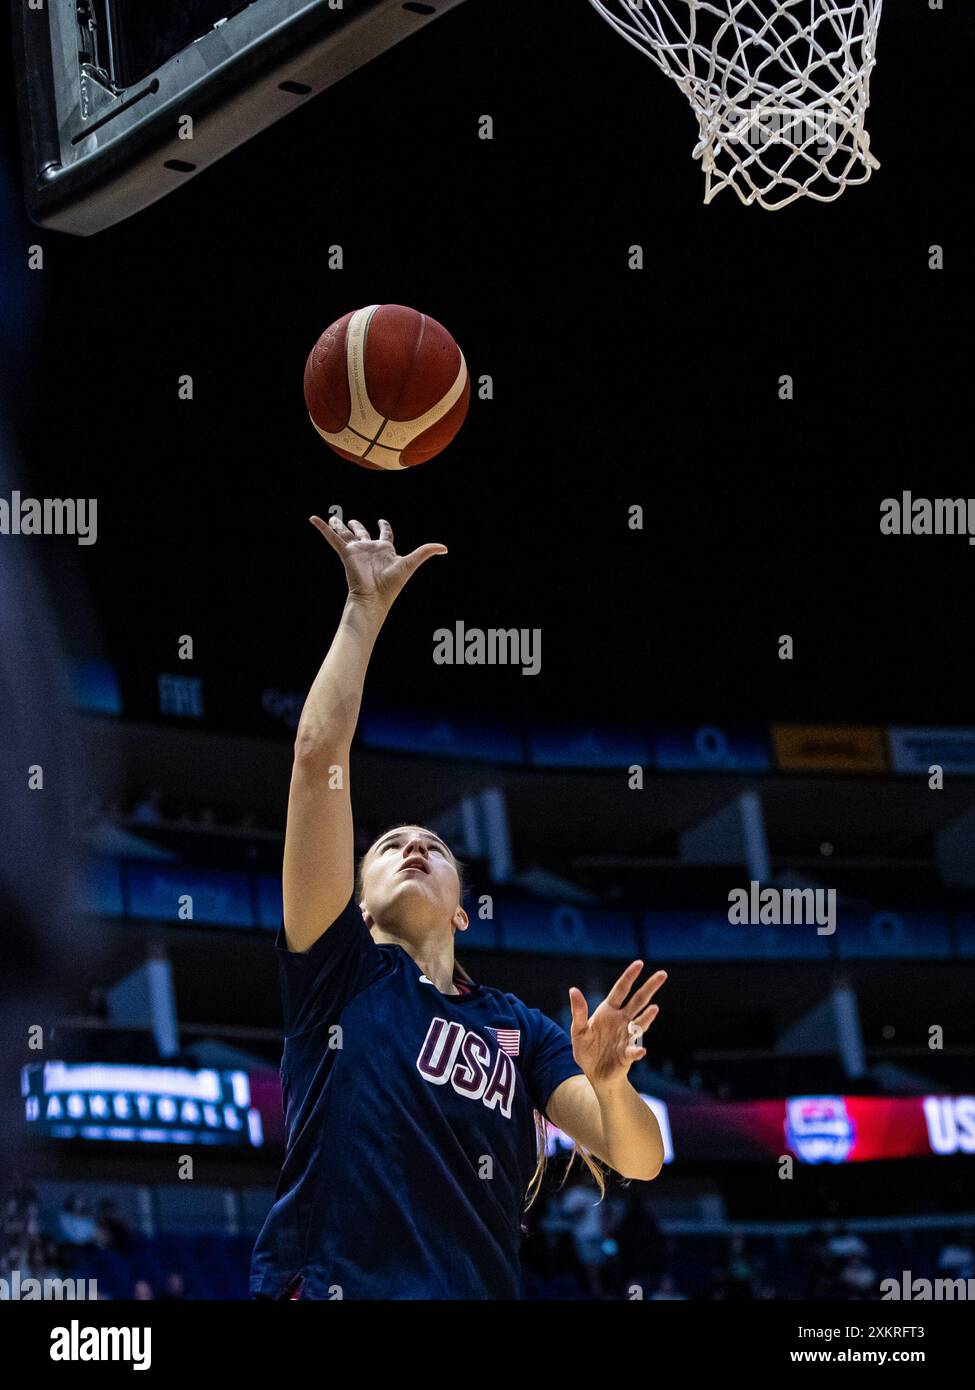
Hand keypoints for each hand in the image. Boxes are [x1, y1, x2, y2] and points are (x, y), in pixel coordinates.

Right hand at [310, 515, 445, 609]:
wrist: (374, 596)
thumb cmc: (392, 583)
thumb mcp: (411, 563)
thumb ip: (426, 552)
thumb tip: (445, 548)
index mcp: (384, 549)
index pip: (384, 534)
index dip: (384, 526)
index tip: (381, 520)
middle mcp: (369, 549)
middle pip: (361, 533)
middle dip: (356, 526)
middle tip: (349, 520)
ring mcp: (356, 550)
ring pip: (345, 534)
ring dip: (338, 525)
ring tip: (333, 517)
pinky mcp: (345, 553)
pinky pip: (332, 538)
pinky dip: (322, 528)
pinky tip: (313, 519)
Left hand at [569, 962, 666, 1090]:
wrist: (595, 1074)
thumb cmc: (586, 1049)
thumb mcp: (578, 1030)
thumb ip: (578, 1011)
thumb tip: (573, 990)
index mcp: (609, 1011)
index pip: (621, 990)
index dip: (630, 976)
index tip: (639, 963)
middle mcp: (622, 1021)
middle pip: (638, 1001)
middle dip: (649, 987)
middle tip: (663, 974)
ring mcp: (627, 1037)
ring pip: (641, 1023)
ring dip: (647, 1017)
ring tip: (654, 1008)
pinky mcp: (627, 1055)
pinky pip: (633, 1052)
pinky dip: (637, 1051)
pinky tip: (641, 1051)